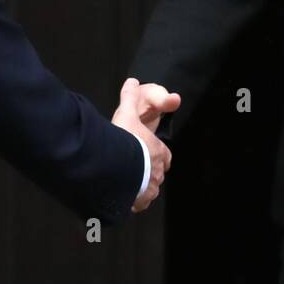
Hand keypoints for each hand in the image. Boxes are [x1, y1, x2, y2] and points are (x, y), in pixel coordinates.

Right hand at [112, 78, 176, 212]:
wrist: (118, 167)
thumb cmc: (125, 140)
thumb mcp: (126, 114)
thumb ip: (129, 98)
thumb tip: (132, 80)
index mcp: (159, 153)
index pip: (165, 156)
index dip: (158, 155)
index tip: (149, 154)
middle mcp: (158, 172)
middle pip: (156, 173)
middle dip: (148, 172)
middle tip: (134, 168)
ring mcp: (149, 188)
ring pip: (148, 189)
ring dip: (141, 187)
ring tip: (127, 184)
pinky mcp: (139, 201)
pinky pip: (138, 203)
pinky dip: (133, 200)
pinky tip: (123, 197)